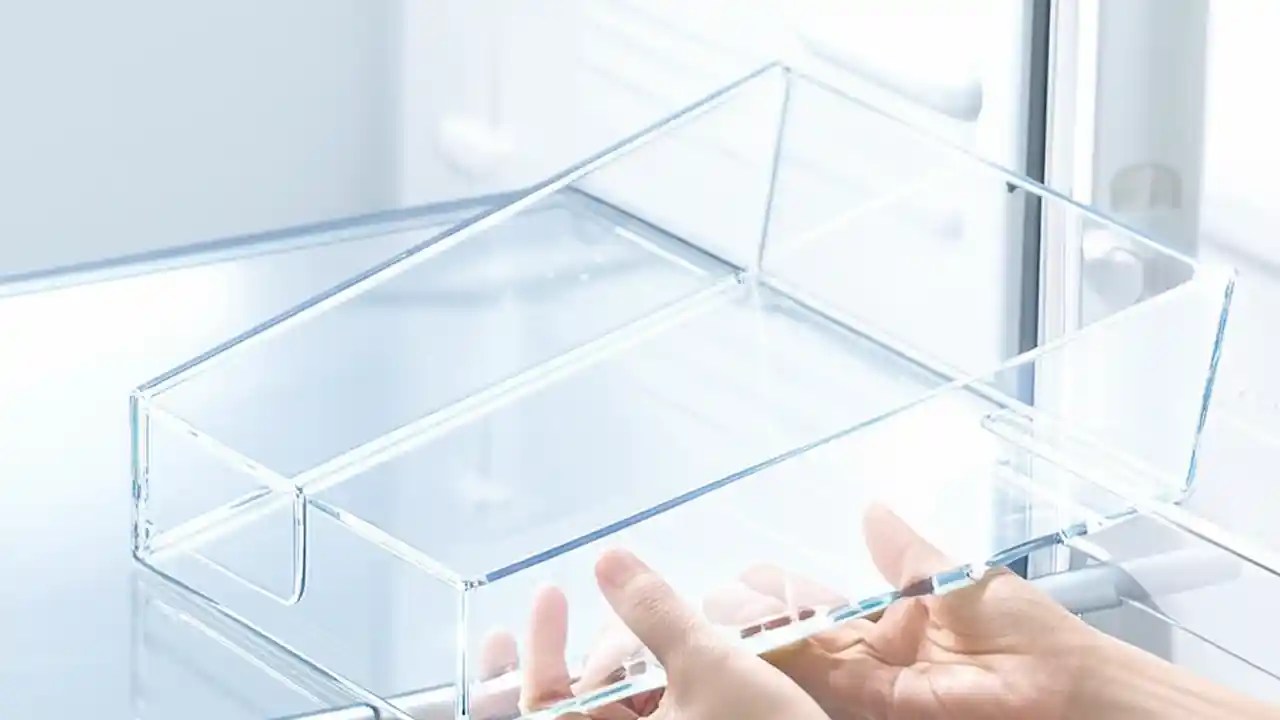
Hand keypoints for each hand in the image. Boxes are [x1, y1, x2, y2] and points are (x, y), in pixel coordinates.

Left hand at [519, 548, 830, 719]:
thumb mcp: (708, 665)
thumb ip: (654, 611)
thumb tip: (609, 561)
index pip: (539, 705)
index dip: (535, 647)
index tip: (551, 594)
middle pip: (578, 709)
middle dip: (599, 655)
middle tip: (631, 619)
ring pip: (619, 717)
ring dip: (635, 674)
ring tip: (673, 640)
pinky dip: (660, 697)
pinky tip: (689, 669)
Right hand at [704, 505, 1102, 719]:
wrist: (1073, 688)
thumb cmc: (1036, 634)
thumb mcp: (958, 579)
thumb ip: (906, 554)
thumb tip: (871, 510)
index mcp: (903, 625)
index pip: (832, 610)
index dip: (791, 595)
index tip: (750, 575)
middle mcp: (887, 659)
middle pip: (813, 639)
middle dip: (765, 622)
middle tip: (718, 600)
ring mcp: (885, 687)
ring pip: (813, 664)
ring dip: (770, 644)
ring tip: (725, 619)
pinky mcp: (889, 707)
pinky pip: (834, 685)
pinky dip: (797, 667)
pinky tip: (765, 646)